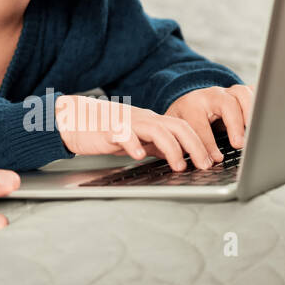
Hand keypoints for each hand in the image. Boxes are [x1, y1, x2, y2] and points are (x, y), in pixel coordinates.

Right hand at [54, 94, 215, 171]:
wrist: (73, 118)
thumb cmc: (104, 129)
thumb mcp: (136, 136)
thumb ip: (154, 144)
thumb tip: (177, 155)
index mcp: (151, 122)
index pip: (182, 127)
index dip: (200, 143)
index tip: (211, 160)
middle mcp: (142, 119)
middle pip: (176, 126)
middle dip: (195, 146)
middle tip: (205, 164)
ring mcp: (126, 123)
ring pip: (157, 129)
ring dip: (171, 148)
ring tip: (179, 166)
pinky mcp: (108, 129)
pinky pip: (123, 134)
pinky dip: (133, 144)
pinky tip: (139, 156)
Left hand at [164, 84, 255, 164]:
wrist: (189, 104)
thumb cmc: (183, 122)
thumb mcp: (177, 132)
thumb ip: (181, 144)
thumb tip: (182, 161)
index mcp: (191, 105)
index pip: (199, 123)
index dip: (207, 143)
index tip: (214, 160)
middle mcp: (211, 96)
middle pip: (225, 103)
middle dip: (233, 124)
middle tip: (239, 144)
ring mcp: (228, 92)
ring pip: (242, 94)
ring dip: (251, 113)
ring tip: (255, 132)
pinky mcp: (241, 94)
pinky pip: (254, 92)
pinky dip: (262, 102)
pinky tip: (268, 116)